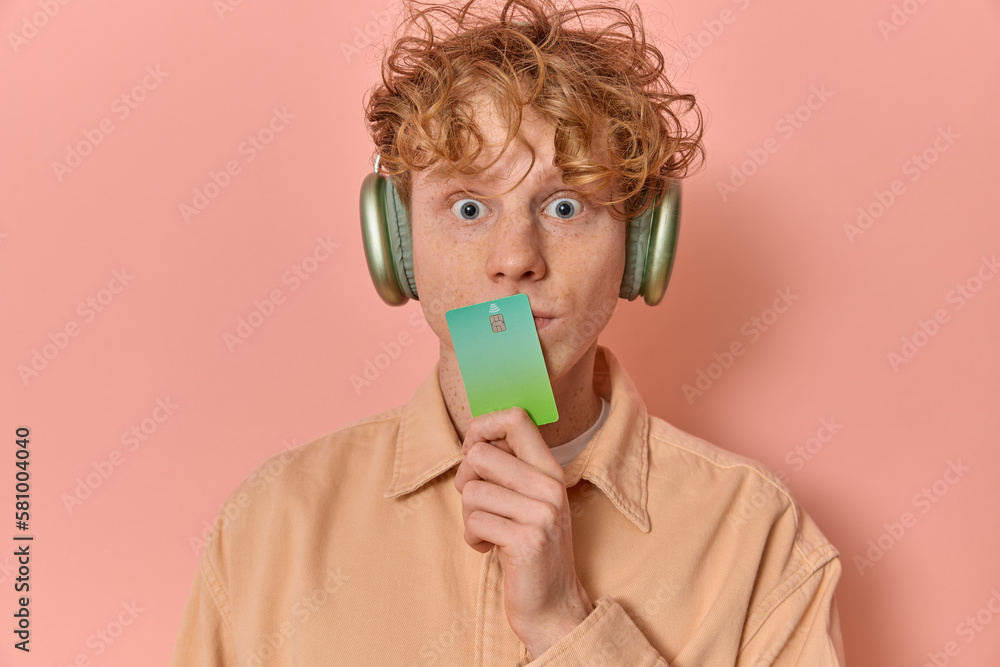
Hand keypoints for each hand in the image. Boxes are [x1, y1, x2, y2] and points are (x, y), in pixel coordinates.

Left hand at [453, 406, 593, 658]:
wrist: (554, 606)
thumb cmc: (529, 548)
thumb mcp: (528, 501)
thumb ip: (509, 469)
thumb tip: (473, 439)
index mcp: (550, 470)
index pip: (516, 419)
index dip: (482, 427)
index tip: (473, 450)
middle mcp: (550, 486)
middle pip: (481, 454)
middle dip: (466, 480)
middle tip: (479, 503)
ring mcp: (541, 512)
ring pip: (472, 490)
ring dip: (469, 516)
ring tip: (489, 532)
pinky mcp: (526, 540)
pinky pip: (474, 522)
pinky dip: (472, 539)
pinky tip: (490, 549)